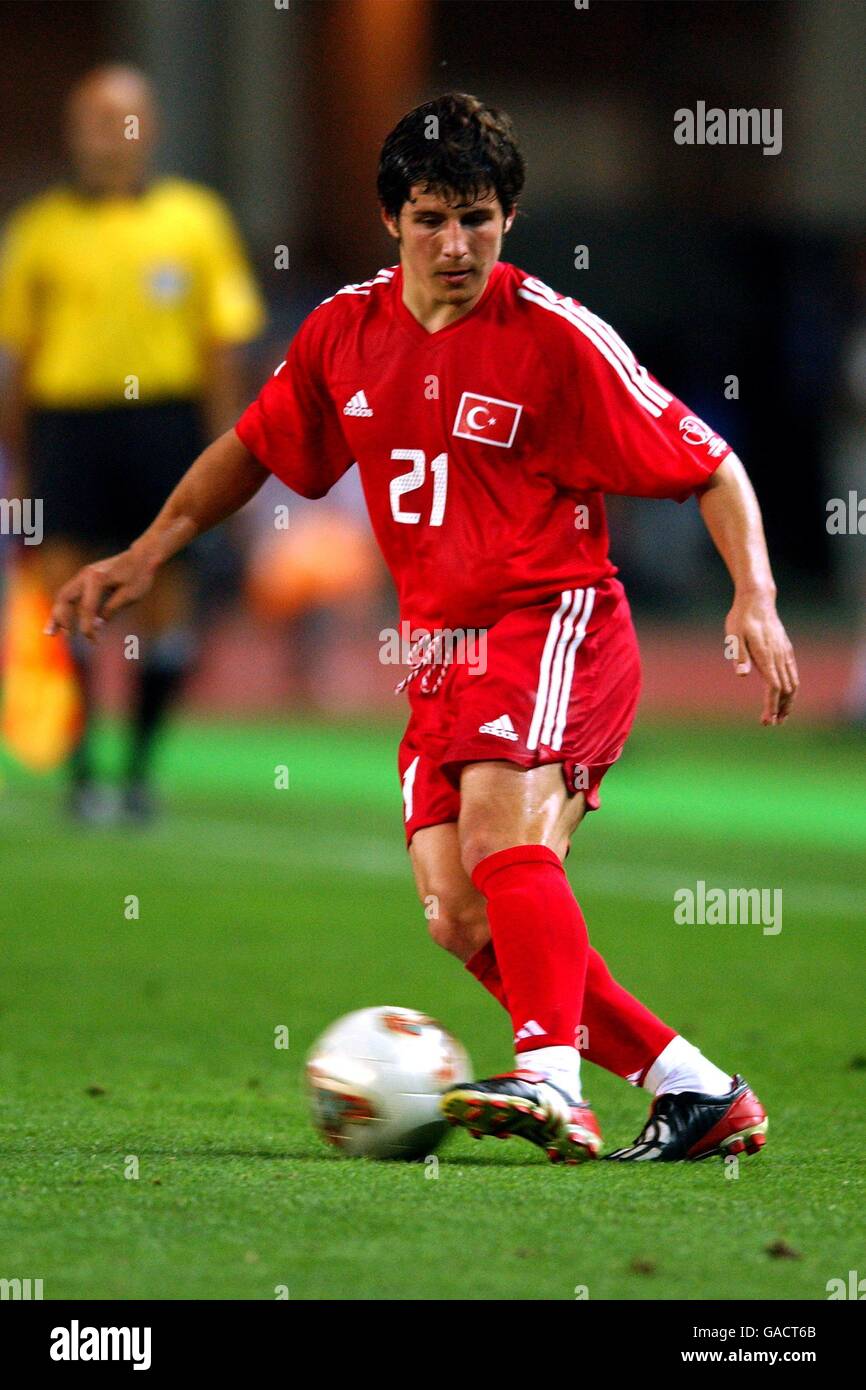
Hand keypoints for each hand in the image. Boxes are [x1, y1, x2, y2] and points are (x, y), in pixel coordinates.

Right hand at [46, 546, 156, 641]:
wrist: (142, 557)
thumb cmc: (139, 576)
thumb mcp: (129, 596)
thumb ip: (111, 610)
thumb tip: (96, 626)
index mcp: (97, 579)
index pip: (86, 608)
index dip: (87, 626)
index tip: (93, 640)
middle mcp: (86, 575)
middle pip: (65, 599)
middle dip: (61, 619)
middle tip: (64, 637)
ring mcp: (83, 575)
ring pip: (63, 596)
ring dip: (57, 615)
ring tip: (50, 633)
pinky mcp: (85, 578)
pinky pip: (69, 594)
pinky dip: (64, 608)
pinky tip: (61, 621)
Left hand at [726, 590, 798, 724]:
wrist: (757, 600)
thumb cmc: (741, 618)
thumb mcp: (734, 634)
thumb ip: (739, 655)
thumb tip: (742, 675)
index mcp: (766, 655)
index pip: (773, 687)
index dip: (771, 705)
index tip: (767, 720)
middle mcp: (779, 656)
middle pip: (786, 690)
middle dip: (780, 709)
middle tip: (771, 724)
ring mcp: (785, 653)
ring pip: (793, 683)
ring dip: (788, 702)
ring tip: (780, 716)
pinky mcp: (786, 650)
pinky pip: (793, 674)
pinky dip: (791, 690)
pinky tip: (785, 696)